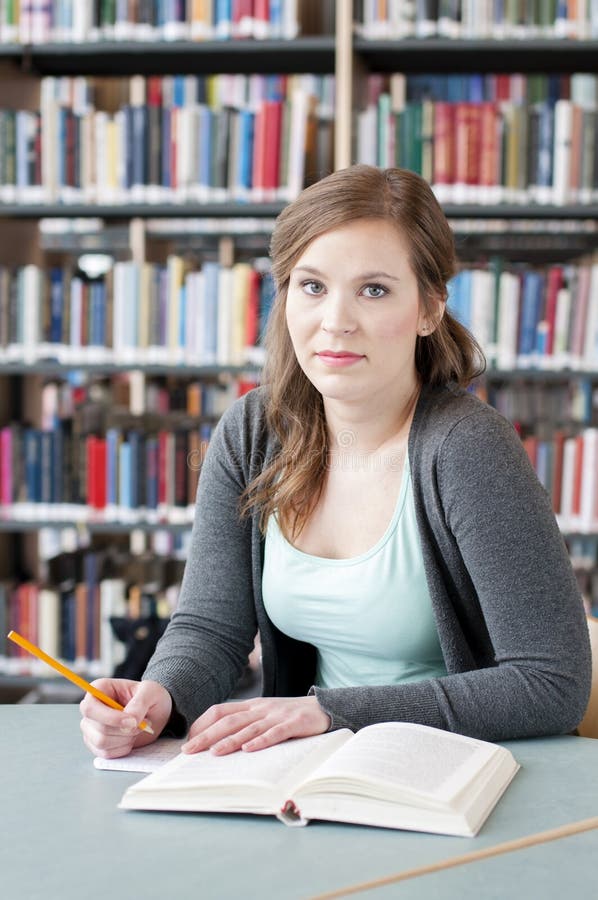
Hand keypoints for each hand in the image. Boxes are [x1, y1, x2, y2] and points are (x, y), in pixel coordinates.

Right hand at [79, 678, 172, 758]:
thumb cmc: (150, 696)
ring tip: (138, 729)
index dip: (110, 717)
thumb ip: (139, 704)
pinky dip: (123, 749)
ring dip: (125, 739)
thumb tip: (129, 721)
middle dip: (125, 730)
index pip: (90, 708)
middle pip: (98, 729)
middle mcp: (91, 709)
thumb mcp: (151, 691)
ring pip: (101, 743)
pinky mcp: (97, 745)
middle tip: (143, 723)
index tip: (133, 721)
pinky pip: (106, 754)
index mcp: (99, 689)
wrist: (156, 712)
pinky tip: (131, 738)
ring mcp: (91, 729)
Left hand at [181, 696, 330, 755]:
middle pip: (229, 720)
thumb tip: (217, 741)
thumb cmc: (289, 715)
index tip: (189, 740)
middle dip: (207, 735)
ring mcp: (277, 715)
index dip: (203, 724)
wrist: (323, 707)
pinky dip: (261, 741)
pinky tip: (249, 750)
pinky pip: (275, 732)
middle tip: (189, 750)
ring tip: (214, 752)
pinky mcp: (294, 723)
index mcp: (251, 706)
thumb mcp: (265, 715)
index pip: (220, 711)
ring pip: (249, 727)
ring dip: (230, 740)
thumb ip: (245, 723)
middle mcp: (261, 708)